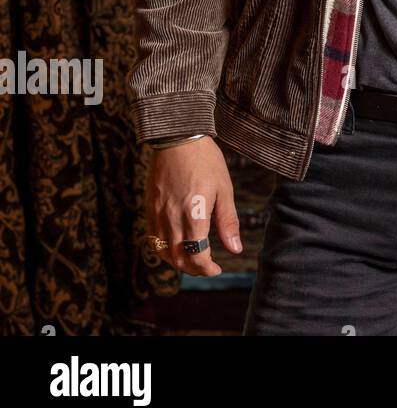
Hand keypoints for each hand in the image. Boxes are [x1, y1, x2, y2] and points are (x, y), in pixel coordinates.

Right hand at [145, 136, 241, 275]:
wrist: (177, 139)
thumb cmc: (206, 161)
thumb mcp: (224, 189)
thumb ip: (228, 221)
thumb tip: (235, 249)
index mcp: (193, 214)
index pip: (196, 256)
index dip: (206, 269)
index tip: (217, 269)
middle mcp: (172, 218)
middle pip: (178, 258)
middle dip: (194, 269)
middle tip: (208, 268)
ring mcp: (157, 214)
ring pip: (163, 251)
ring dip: (178, 262)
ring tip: (193, 260)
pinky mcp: (149, 208)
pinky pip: (153, 238)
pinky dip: (164, 249)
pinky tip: (176, 246)